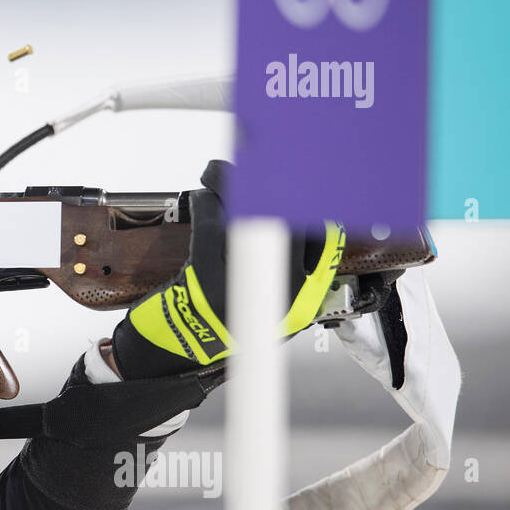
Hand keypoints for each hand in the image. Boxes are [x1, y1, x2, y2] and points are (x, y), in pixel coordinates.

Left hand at [111, 160, 344, 378]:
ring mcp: (247, 270)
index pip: (325, 229)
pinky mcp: (209, 263)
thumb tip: (299, 209)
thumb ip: (295, 265)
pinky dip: (204, 199)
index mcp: (306, 289)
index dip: (311, 195)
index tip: (298, 174)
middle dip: (267, 175)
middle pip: (286, 207)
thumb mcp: (278, 304)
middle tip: (252, 159)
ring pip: (245, 202)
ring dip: (228, 179)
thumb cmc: (228, 321)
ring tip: (216, 172)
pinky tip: (200, 197)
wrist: (184, 350)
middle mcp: (284, 281)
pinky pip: (211, 214)